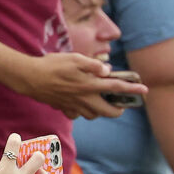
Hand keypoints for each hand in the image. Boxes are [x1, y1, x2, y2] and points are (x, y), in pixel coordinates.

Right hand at [19, 52, 145, 119]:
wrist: (29, 77)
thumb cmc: (51, 65)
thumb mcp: (73, 58)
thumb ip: (92, 65)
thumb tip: (107, 70)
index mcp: (89, 84)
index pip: (116, 88)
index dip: (132, 89)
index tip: (144, 90)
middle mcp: (84, 98)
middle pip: (109, 111)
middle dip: (119, 110)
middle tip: (120, 104)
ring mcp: (73, 105)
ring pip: (94, 115)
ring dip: (101, 111)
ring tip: (100, 102)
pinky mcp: (63, 108)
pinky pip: (76, 115)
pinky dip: (81, 111)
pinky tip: (78, 103)